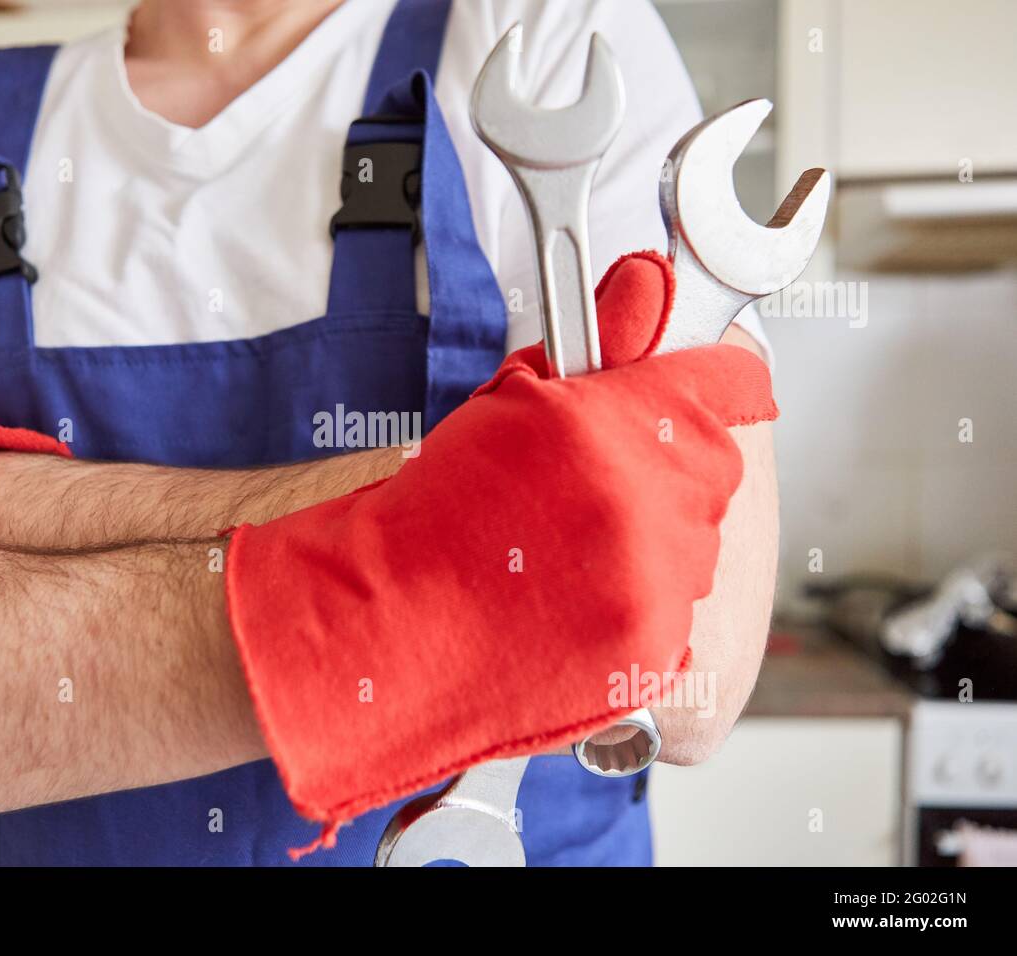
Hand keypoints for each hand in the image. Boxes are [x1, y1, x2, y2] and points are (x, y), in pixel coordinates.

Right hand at [224, 252, 778, 849]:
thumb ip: (598, 346)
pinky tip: (578, 598)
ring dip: (654, 536)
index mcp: (618, 430)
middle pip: (712, 465)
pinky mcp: (655, 656)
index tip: (682, 391)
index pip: (727, 383)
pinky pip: (682, 608)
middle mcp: (651, 510)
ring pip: (699, 541)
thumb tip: (649, 284)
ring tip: (572, 551)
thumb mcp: (510, 405)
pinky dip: (640, 601)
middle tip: (593, 483)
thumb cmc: (435, 515)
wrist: (391, 625)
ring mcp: (658, 591)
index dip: (702, 381)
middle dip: (663, 464)